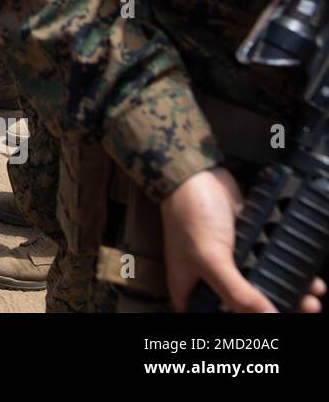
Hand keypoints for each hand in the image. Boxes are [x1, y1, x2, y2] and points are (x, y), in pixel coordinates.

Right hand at [161, 167, 323, 312]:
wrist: (195, 174)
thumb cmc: (189, 216)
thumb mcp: (212, 259)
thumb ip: (239, 293)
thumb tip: (270, 319)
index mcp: (192, 290)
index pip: (220, 319)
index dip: (245, 326)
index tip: (273, 323)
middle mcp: (209, 280)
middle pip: (246, 306)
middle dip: (278, 308)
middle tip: (305, 308)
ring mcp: (228, 262)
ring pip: (261, 284)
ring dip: (289, 288)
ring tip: (312, 292)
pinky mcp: (245, 244)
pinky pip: (268, 261)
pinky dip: (286, 266)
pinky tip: (305, 270)